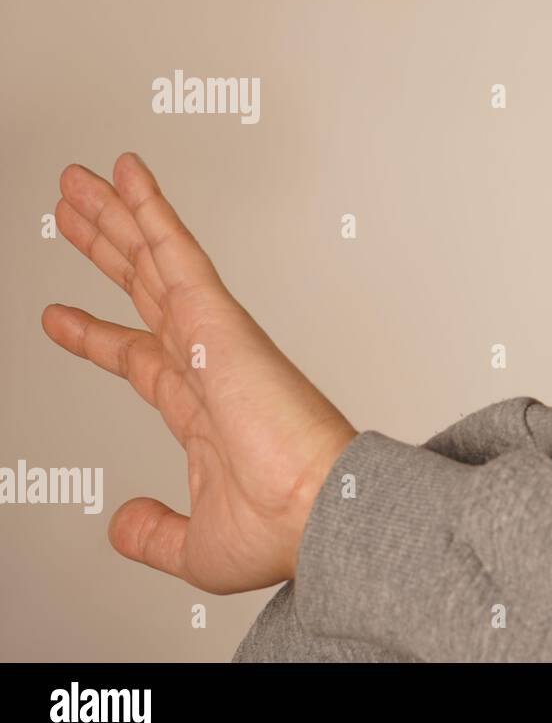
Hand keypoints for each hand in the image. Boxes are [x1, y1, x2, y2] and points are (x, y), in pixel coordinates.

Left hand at [42, 154, 356, 591]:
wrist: (321, 512)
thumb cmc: (284, 527)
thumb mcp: (194, 546)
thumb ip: (152, 532)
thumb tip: (121, 521)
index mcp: (203, 412)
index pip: (138, 357)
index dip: (96, 335)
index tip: (59, 317)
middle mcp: (208, 364)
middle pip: (143, 293)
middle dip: (107, 252)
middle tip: (74, 213)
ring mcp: (213, 338)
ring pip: (154, 261)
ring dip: (117, 218)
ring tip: (80, 182)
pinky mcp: (218, 321)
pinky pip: (175, 253)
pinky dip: (151, 211)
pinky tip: (127, 177)